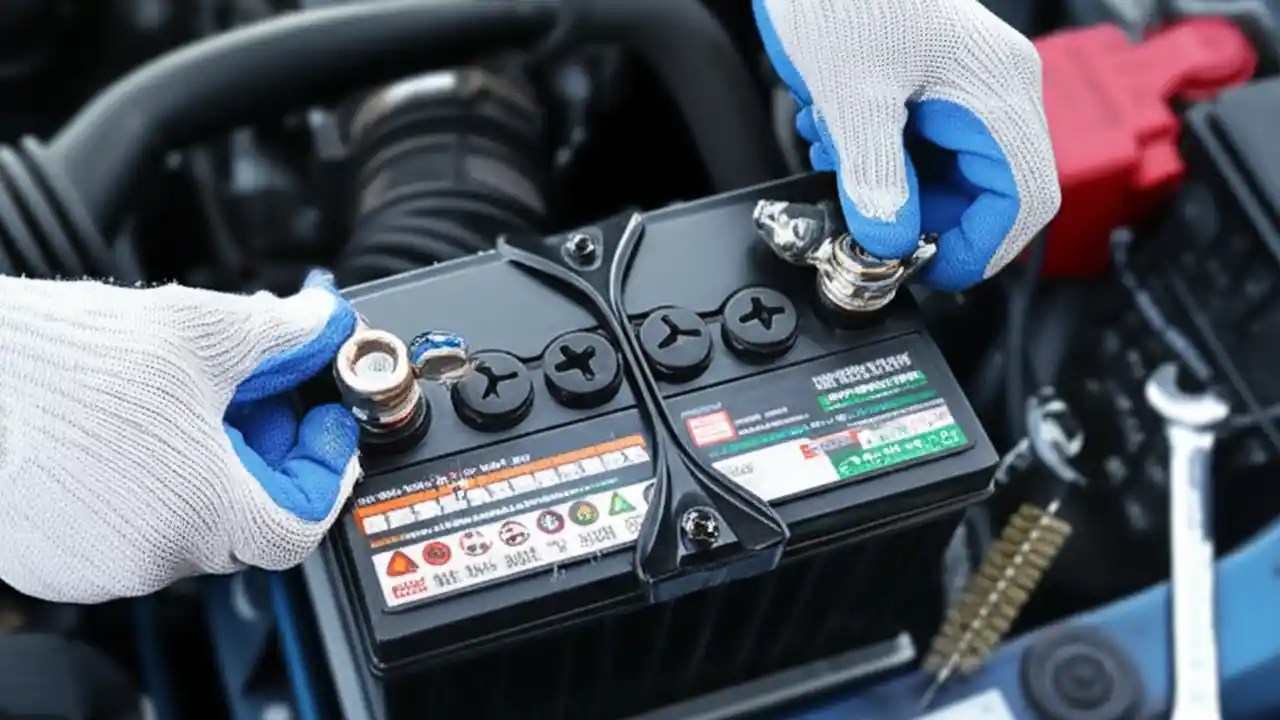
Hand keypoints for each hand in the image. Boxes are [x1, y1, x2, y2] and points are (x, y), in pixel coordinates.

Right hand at [0, 271, 360, 602]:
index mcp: (199, 517)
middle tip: (262, 398)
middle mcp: (147, 559)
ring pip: (184, 525)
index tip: (321, 428)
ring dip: (207, 468)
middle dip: (267, 457)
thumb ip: (283, 336)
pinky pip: (125, 530)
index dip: (323, 470)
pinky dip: (151, 485)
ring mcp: (91, 567)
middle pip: (245, 523)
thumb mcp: (200, 330)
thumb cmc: (56, 361)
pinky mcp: (47, 560)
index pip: (300, 525)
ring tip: (193, 402)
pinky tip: (136, 429)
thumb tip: (321, 325)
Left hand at [753, 0, 1061, 290]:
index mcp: (996, 91)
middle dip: (921, 217)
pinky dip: (880, 154)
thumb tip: (889, 240)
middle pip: (986, 191)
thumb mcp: (852, 96)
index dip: (975, 251)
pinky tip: (835, 135)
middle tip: (867, 224)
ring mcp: (967, 79)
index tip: (924, 273)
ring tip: (837, 162)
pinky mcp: (933, 74)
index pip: (1021, 202)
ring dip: (891, 184)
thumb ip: (875, 177)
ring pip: (948, 169)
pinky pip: (922, 139)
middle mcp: (995, 85)